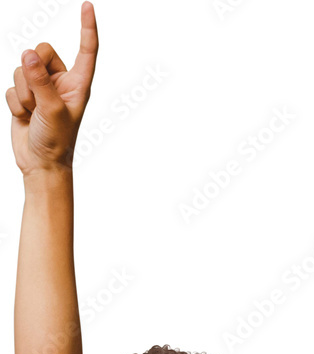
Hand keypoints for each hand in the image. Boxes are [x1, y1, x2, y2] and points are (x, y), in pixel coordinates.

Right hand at [5, 1, 98, 175]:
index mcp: (77, 84)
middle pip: (41, 51)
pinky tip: (25, 117)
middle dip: (33, 72)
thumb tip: (28, 55)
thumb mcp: (52, 110)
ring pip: (22, 69)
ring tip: (33, 113)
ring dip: (24, 93)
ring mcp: (41, 87)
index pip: (85, 50)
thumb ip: (41, 81)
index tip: (88, 6)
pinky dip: (16, 103)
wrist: (40, 164)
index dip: (87, 28)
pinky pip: (12, 85)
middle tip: (39, 99)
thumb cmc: (56, 141)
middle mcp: (60, 81)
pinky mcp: (24, 95)